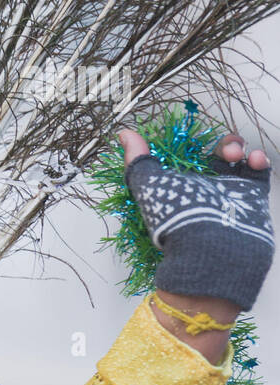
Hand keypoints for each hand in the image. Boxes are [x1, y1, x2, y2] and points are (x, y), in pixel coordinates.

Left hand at [118, 127, 272, 362]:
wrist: (211, 250)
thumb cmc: (176, 218)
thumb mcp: (149, 185)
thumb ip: (138, 159)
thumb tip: (124, 134)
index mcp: (179, 183)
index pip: (187, 157)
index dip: (192, 144)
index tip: (194, 140)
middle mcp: (204, 187)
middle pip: (216, 155)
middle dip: (223, 144)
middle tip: (225, 151)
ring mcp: (229, 192)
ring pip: (239, 160)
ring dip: (240, 147)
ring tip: (237, 154)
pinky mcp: (252, 198)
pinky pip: (258, 173)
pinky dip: (259, 160)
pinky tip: (254, 158)